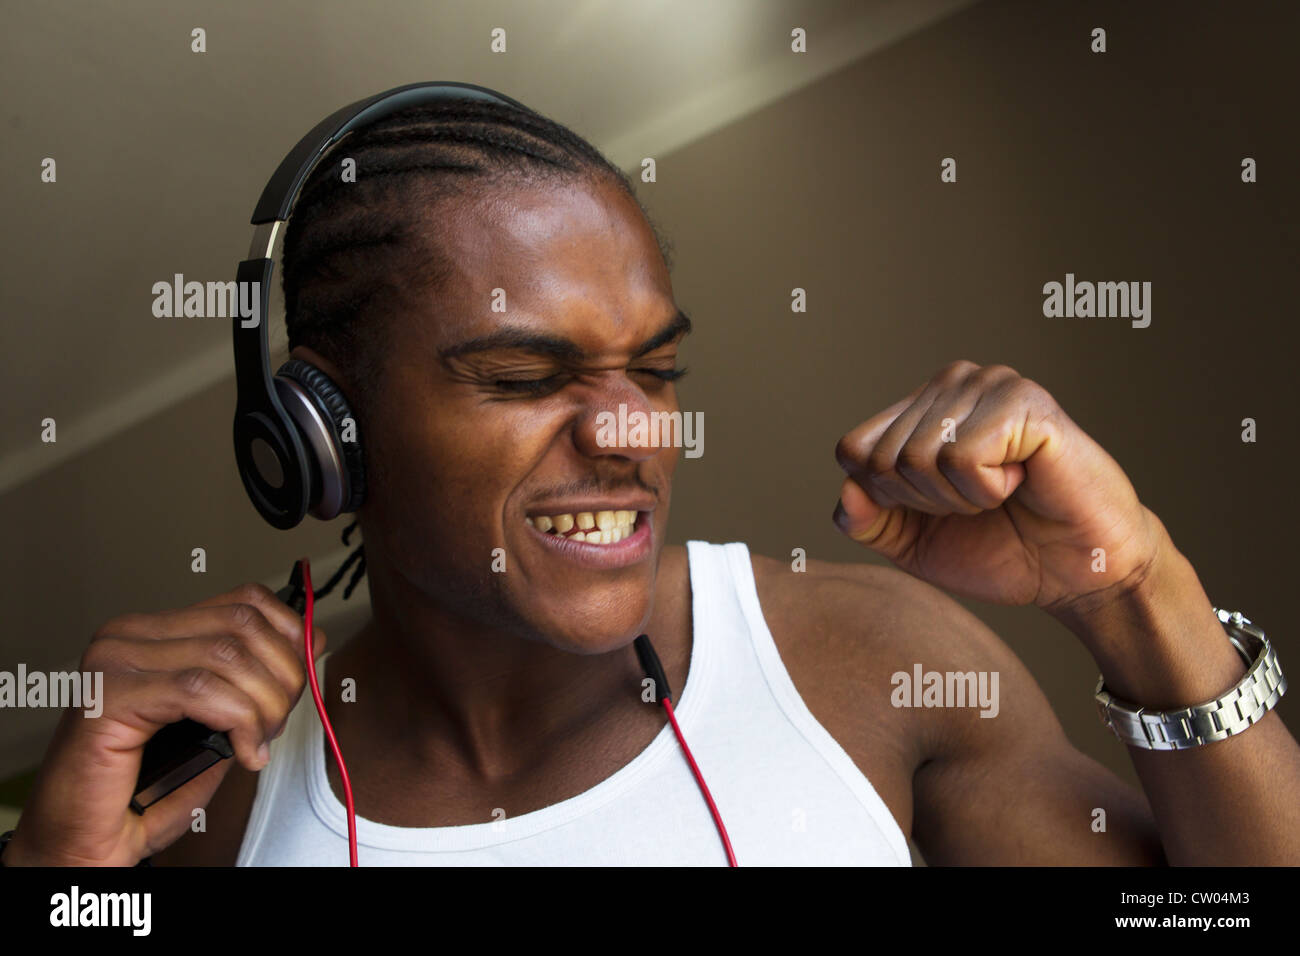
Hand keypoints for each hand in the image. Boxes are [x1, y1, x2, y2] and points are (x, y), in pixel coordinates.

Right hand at [3, 584, 323, 865]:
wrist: (81, 841)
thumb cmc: (141, 791)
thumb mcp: (219, 722)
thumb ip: (257, 677)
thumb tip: (312, 639)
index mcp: (153, 633)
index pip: (244, 601)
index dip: (289, 638)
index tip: (299, 683)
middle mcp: (128, 636)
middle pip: (242, 625)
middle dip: (282, 677)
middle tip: (278, 723)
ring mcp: (114, 661)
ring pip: (228, 656)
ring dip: (263, 706)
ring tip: (258, 743)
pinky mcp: (108, 696)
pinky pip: (200, 690)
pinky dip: (240, 722)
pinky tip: (244, 752)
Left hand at [832, 360, 1162, 612]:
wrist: (1077, 576)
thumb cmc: (1001, 550)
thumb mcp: (912, 542)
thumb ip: (866, 520)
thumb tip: (845, 491)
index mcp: (922, 406)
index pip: (853, 450)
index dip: (886, 499)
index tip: (939, 509)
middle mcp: (952, 382)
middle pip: (881, 458)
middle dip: (924, 503)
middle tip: (979, 505)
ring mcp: (989, 384)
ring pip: (917, 457)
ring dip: (958, 499)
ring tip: (1002, 492)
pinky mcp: (1024, 402)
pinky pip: (960, 459)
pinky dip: (986, 490)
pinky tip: (1022, 481)